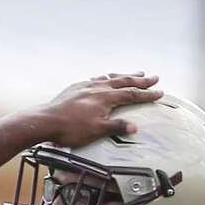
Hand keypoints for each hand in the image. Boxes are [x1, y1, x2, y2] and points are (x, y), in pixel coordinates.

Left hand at [37, 73, 162, 147]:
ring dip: (123, 75)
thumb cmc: (70, 128)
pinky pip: (94, 79)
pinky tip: (103, 79)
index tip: (159, 92)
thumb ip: (116, 126)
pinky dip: (104, 78)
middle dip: (140, 80)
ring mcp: (85, 86)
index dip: (147, 94)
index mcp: (106, 97)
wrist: (45, 121)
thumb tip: (134, 127)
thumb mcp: (97, 130)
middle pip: (123, 81)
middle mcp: (97, 88)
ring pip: (109, 77)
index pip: (132, 94)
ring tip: (133, 73)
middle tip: (153, 77)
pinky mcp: (74, 88)